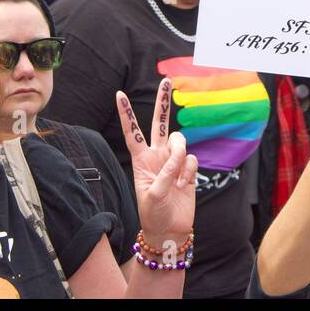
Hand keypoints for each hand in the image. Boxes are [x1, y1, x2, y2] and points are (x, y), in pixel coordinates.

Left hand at [118, 78, 197, 244]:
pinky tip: (183, 185)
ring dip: (179, 154)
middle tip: (166, 80)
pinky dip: (188, 171)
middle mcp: (156, 156)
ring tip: (176, 178)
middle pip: (159, 123)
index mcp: (140, 160)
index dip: (126, 114)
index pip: (132, 132)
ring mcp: (173, 161)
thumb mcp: (152, 195)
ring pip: (180, 140)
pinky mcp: (187, 169)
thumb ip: (166, 172)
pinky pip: (191, 158)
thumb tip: (180, 154)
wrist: (170, 230)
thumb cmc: (153, 215)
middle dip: (163, 102)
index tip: (118, 94)